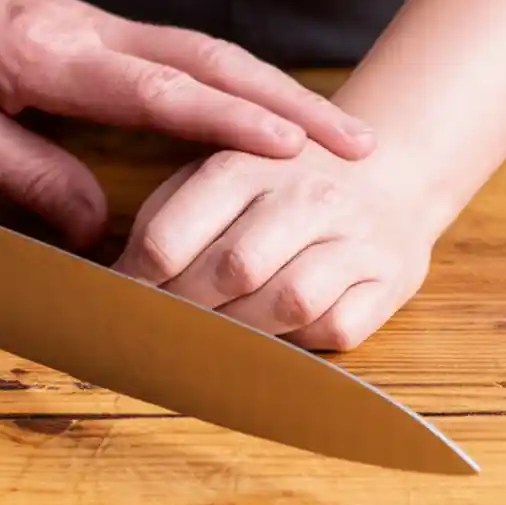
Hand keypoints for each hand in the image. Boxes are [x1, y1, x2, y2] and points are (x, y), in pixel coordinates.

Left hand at [0, 0, 375, 245]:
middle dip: (288, 100)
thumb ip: (22, 174)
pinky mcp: (98, 30)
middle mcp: (90, 32)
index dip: (228, 123)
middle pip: (209, 59)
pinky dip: (233, 81)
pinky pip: (181, 53)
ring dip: (272, 89)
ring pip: (205, 52)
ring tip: (332, 133)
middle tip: (357, 144)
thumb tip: (94, 225)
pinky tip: (259, 109)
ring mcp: (99, 24)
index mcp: (50, 56)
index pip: (158, 90)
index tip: (292, 149)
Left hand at [113, 145, 439, 349]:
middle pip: (231, 272)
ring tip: (225, 331)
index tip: (124, 305)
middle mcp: (304, 193)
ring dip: (246, 331)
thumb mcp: (214, 177)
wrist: (389, 170)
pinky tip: (285, 328)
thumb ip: (165, 220)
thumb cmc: (277, 186)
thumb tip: (113, 284)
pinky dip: (304, 341)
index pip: (170, 239)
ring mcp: (354, 234)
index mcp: (241, 163)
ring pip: (288, 304)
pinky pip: (337, 328)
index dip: (138, 286)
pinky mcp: (392, 275)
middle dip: (190, 312)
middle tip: (171, 329)